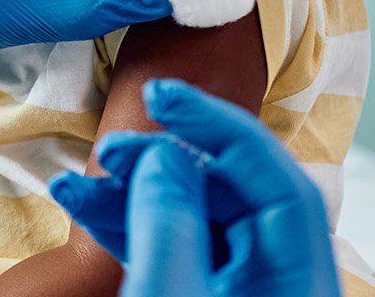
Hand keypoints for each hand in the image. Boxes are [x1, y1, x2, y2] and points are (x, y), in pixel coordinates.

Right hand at [48, 80, 341, 296]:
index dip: (222, 128)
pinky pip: (177, 250)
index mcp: (298, 279)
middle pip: (233, 196)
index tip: (166, 97)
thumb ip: (170, 224)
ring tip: (76, 183)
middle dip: (163, 164)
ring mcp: (243, 291)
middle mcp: (280, 279)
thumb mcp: (171, 295)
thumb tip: (165, 158)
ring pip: (196, 220)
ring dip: (135, 196)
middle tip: (110, 149)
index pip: (279, 180)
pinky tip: (84, 204)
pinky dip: (133, 229)